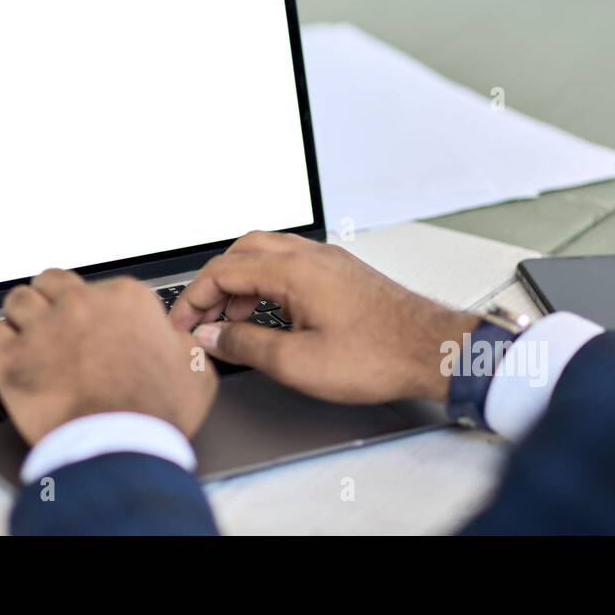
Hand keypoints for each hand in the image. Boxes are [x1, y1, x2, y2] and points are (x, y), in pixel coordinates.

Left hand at [0, 269, 216, 444]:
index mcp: (125, 300)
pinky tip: (3, 354)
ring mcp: (43, 328)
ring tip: (26, 336)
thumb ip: (182, 345)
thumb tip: (176, 341)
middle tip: (55, 322)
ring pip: (18, 300)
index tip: (96, 328)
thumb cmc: (155, 413)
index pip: (102, 288)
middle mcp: (81, 304)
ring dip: (21, 317)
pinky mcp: (11, 358)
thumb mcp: (196, 372)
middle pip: (53, 283)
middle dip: (52, 300)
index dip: (97, 310)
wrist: (118, 445)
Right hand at [169, 231, 477, 403]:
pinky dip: (266, 282)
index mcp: (294, 270)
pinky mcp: (342, 273)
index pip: (223, 270)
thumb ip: (246, 345)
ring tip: (230, 319)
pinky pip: (290, 263)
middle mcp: (311, 256)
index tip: (182, 323)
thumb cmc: (378, 355)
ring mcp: (329, 261)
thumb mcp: (298, 363)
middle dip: (214, 282)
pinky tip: (269, 312)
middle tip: (200, 316)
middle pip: (242, 251)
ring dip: (240, 281)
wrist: (432, 350)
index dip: (194, 297)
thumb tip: (211, 337)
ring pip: (267, 253)